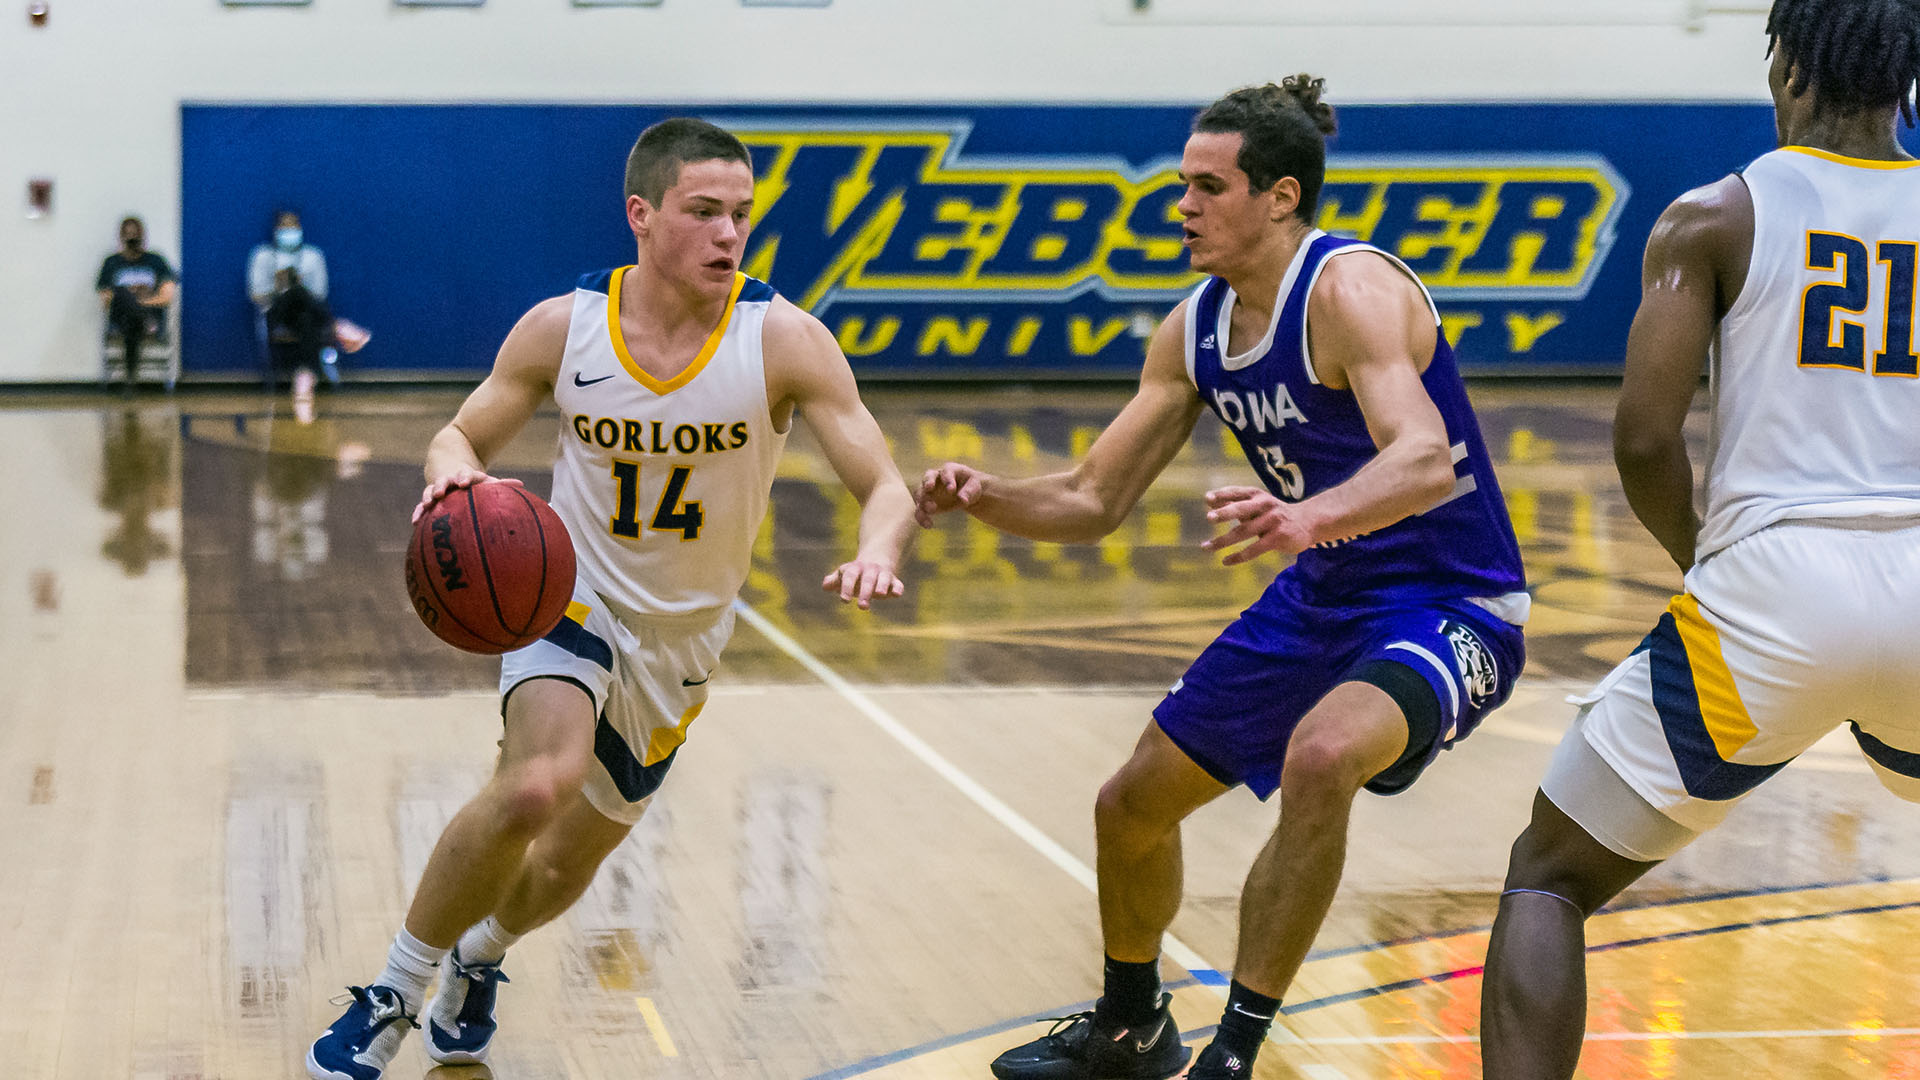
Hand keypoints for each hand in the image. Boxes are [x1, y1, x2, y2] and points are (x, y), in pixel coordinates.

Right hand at [413, 468, 517, 522]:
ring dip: (428, 496)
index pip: (465, 474)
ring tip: (426, 504)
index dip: (464, 477)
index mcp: (464, 475)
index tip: (464, 482)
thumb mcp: (484, 480)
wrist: (447, 463)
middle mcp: (449, 480)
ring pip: (430, 490)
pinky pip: (421, 505)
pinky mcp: (429, 496)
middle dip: (441, 485)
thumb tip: (521, 485)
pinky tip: (415, 522)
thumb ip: (500, 484)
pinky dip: (418, 511)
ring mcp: (437, 487)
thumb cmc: (471, 479)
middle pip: (444, 481)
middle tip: (440, 492)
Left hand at [821, 559, 904, 609]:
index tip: (844, 600)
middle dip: (865, 592)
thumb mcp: (844, 575)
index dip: (846, 587)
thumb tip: (825, 586)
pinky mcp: (894, 582)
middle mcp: (870, 570)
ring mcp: (883, 575)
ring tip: (880, 594)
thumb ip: (834, 581)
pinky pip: (897, 584)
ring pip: (884, 579)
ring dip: (882, 586)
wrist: (877, 560)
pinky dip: (898, 588)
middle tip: (862, 607)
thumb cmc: (856, 574)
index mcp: (855, 568)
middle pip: (868, 579)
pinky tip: (896, 594)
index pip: (850, 576)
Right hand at [914, 462, 990, 526]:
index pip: (946, 472)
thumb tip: (962, 500)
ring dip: (923, 502)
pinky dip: (922, 517)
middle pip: (927, 478)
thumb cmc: (971, 485)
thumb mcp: (974, 486)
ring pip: (920, 495)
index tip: (951, 490)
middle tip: (929, 489)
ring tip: (932, 510)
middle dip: (927, 483)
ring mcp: (929, 491)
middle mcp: (935, 478)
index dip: (947, 479)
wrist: (966, 494)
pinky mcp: (926, 504)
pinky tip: (928, 525)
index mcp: (949, 470)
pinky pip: (920, 510)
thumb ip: (968, 492)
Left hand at [1201, 486, 1316, 565]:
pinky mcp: (1278, 538)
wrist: (1308, 522)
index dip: (1223, 495)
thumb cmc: (1275, 513)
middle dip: (1225, 513)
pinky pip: (1254, 549)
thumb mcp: (1258, 504)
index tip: (1207, 499)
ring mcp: (1272, 522)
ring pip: (1244, 532)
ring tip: (1206, 546)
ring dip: (1223, 540)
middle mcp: (1265, 506)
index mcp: (1258, 496)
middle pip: (1242, 509)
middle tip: (1209, 517)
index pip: (1238, 493)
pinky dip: (1238, 556)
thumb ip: (1236, 503)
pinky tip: (1225, 561)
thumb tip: (1209, 501)